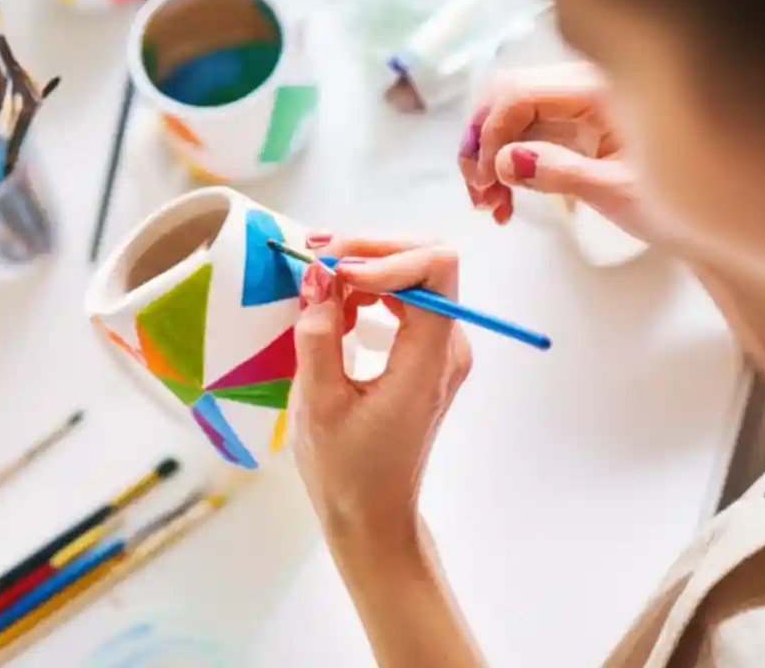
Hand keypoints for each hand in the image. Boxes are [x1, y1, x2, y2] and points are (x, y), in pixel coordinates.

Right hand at [290, 236, 472, 540]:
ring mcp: (441, 350)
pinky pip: (407, 299)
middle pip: (428, 261)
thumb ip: (318, 334)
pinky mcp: (427, 355)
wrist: (374, 515)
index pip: (434, 268)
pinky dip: (370, 288)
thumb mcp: (318, 403)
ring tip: (316, 280)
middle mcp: (448, 346)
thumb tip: (317, 274)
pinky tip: (333, 305)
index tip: (333, 270)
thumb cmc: (346, 471)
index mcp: (429, 360)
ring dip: (367, 265)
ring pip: (417, 274)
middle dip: (372, 249)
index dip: (385, 255)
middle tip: (316, 255)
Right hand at [458, 61, 673, 245]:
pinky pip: (526, 136)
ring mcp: (580, 106)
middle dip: (482, 142)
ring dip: (489, 158)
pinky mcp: (577, 127)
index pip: (521, 92)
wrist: (722, 217)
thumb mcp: (621, 192)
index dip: (492, 134)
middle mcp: (587, 87)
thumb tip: (507, 160)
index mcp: (603, 90)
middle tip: (479, 192)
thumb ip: (561, 173)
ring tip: (490, 205)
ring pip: (510, 118)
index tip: (487, 179)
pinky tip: (506, 200)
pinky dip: (507, 165)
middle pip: (507, 96)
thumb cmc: (688, 204)